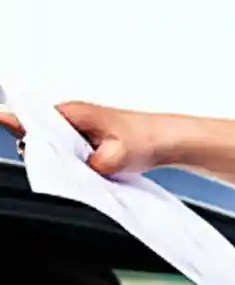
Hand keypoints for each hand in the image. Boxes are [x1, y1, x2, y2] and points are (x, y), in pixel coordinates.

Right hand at [0, 101, 172, 175]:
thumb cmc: (146, 139)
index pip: (30, 117)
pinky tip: (86, 171)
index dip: (12, 123)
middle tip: (66, 167)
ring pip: (53, 146)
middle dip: (42, 154)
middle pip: (38, 137)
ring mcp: (79, 128)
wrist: (169, 140)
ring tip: (84, 168)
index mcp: (73, 113)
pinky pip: (69, 151)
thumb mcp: (115, 159)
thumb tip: (74, 171)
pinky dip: (72, 162)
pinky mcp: (87, 140)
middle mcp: (72, 117)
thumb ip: (88, 166)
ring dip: (60, 160)